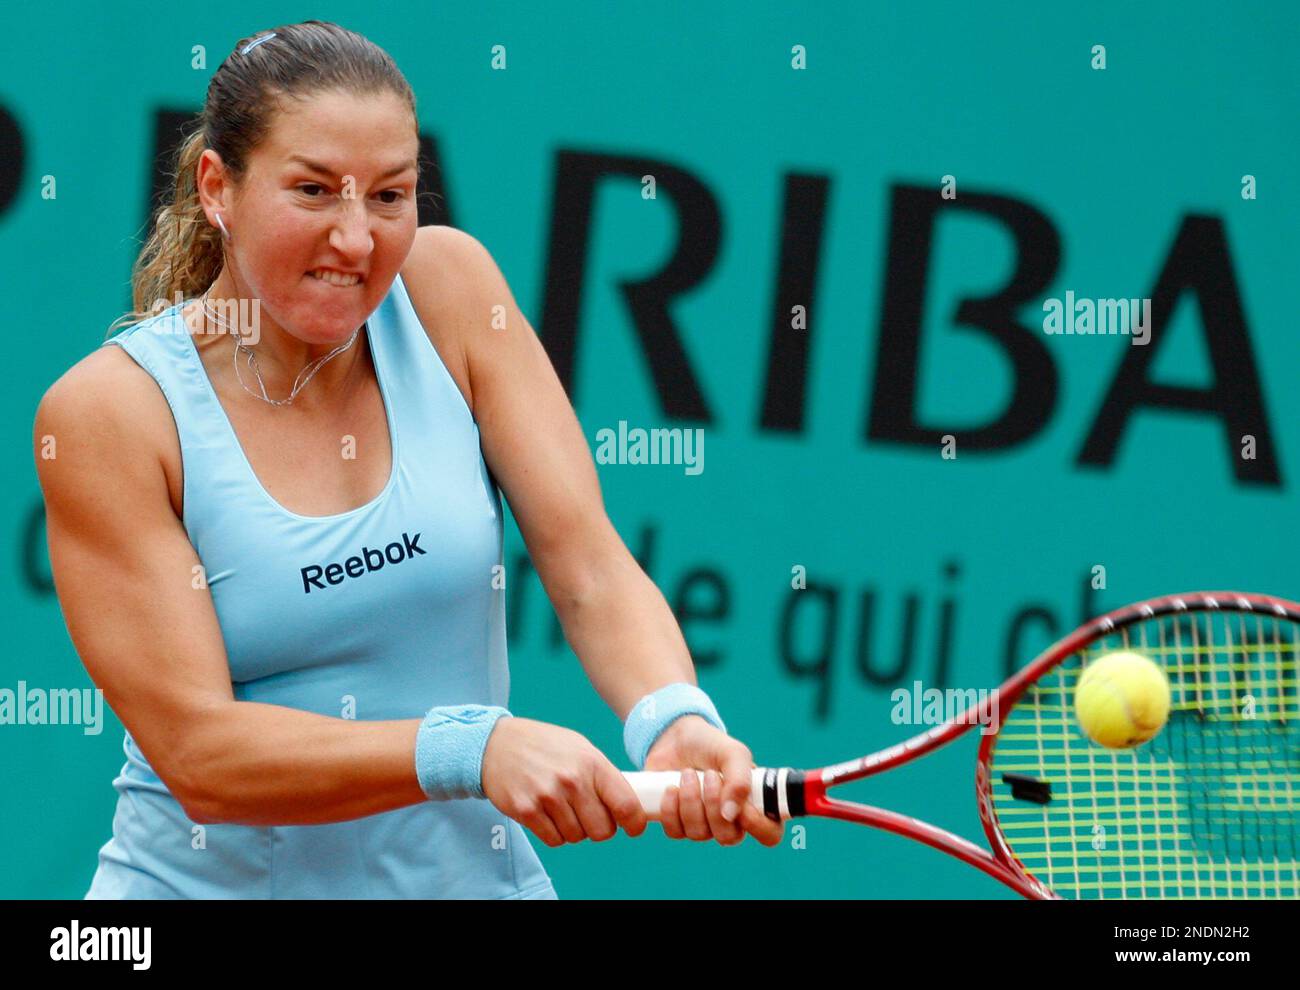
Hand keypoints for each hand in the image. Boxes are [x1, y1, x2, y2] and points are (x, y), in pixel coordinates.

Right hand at [481, 716, 647, 846]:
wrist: (497, 744)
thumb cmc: (544, 746)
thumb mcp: (580, 748)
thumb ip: (602, 775)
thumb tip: (628, 804)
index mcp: (592, 762)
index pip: (625, 804)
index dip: (634, 822)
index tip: (633, 827)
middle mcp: (571, 780)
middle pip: (602, 830)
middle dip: (600, 828)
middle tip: (590, 816)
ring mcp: (547, 797)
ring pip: (577, 837)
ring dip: (574, 829)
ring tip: (563, 808)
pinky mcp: (526, 811)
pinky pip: (554, 840)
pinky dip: (554, 833)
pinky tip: (547, 814)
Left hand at [643, 715, 784, 846]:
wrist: (676, 739)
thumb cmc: (711, 746)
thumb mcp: (733, 753)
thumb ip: (740, 780)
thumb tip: (730, 814)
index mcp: (754, 804)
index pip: (769, 833)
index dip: (758, 826)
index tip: (743, 807)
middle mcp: (731, 821)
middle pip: (728, 837)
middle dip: (714, 805)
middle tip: (710, 775)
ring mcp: (704, 825)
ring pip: (699, 834)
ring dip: (691, 801)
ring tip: (688, 773)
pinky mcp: (678, 825)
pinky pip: (676, 832)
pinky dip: (671, 809)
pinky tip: (671, 788)